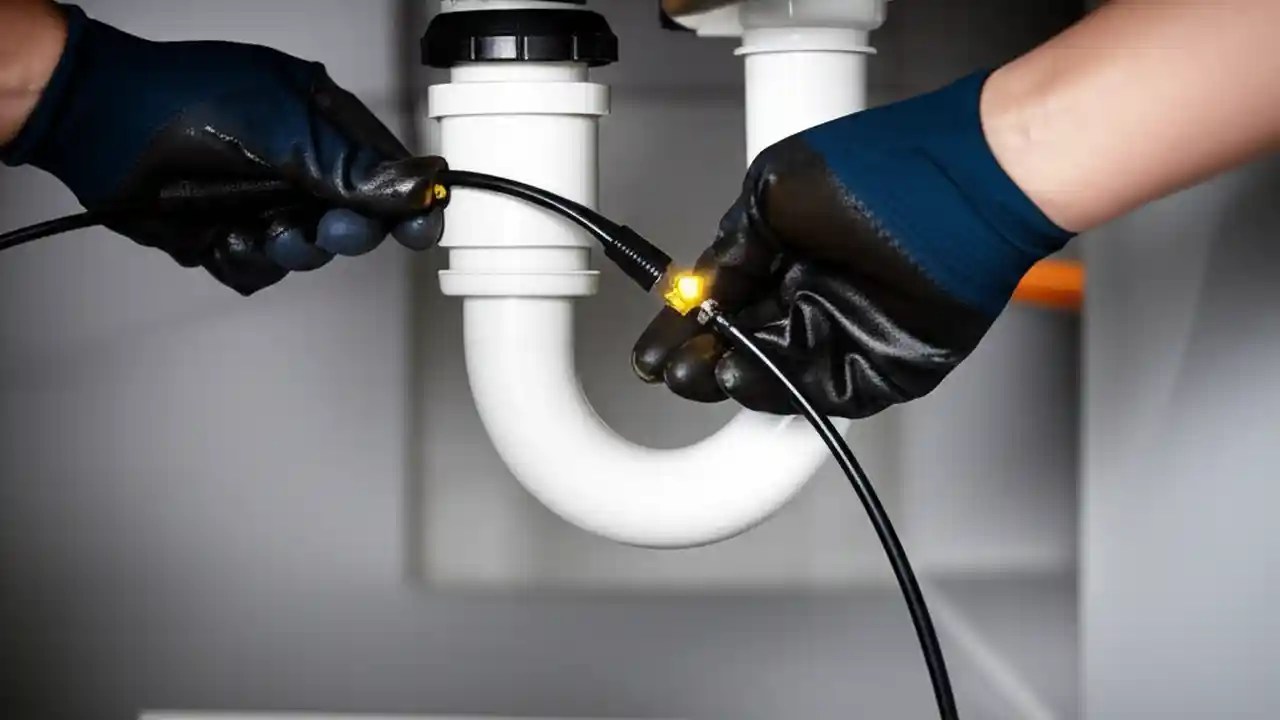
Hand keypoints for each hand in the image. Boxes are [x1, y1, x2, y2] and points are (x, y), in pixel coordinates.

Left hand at [1, 4, 444, 294]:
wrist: (95, 122)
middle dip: (340, 232)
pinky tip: (227, 236)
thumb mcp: (284, 128)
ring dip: (288, 248)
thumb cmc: (176, 98)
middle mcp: (295, 162)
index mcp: (321, 122)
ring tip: (261, 229)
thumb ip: (353, 168)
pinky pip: (259, 270)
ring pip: (306, 252)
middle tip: (323, 226)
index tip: (420, 228)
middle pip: (352, 221)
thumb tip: (417, 185)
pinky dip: (246, 261)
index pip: (386, 172)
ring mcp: (261, 198)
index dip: (407, 205)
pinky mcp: (226, 231)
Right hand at [633, 72, 1073, 417]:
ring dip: (732, 376)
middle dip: (702, 359)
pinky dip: (780, 389)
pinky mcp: (883, 365)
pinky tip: (744, 375)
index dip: (685, 325)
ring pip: (776, 370)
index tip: (656, 347)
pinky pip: (822, 390)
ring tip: (696, 373)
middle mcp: (815, 291)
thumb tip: (701, 287)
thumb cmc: (879, 173)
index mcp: (787, 250)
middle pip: (745, 344)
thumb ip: (731, 246)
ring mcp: (848, 329)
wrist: (957, 192)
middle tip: (671, 368)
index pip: (724, 300)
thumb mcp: (772, 192)